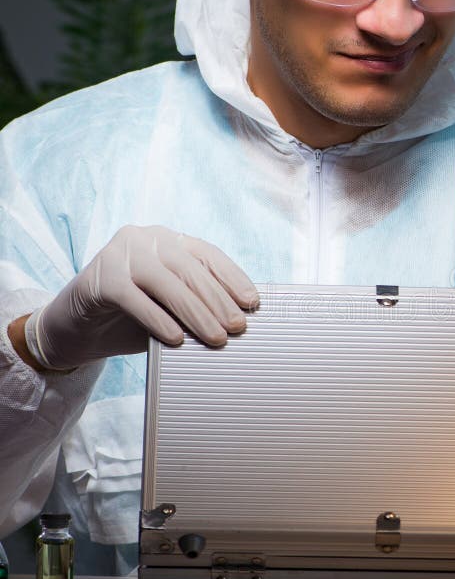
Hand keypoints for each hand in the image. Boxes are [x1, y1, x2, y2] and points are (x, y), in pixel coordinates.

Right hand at [28, 225, 259, 369]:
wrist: (77, 327)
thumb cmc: (133, 317)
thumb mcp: (170, 307)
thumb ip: (197, 305)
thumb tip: (236, 323)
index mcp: (170, 240)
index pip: (209, 255)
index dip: (233, 278)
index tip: (252, 303)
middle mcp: (147, 239)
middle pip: (191, 270)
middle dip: (218, 302)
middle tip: (238, 328)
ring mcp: (121, 254)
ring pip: (168, 284)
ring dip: (196, 313)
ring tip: (216, 338)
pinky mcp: (100, 277)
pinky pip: (135, 299)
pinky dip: (158, 320)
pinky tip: (176, 339)